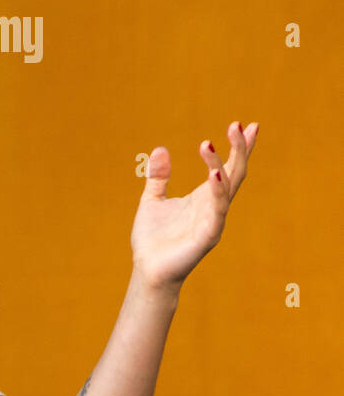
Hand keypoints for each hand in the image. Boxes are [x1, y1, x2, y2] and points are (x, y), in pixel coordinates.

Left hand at [130, 120, 257, 290]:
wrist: (147, 271)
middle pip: (235, 172)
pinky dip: (217, 191)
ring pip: (227, 187)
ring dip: (224, 163)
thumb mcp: (152, 201)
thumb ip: (158, 177)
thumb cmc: (152, 240)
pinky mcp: (207, 236)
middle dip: (239, 148)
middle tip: (238, 124)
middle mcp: (213, 206)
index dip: (239, 147)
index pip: (228, 167)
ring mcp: (213, 221)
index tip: (248, 125)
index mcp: (203, 197)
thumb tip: (160, 149)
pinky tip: (214, 173)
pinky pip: (217, 210)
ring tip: (215, 142)